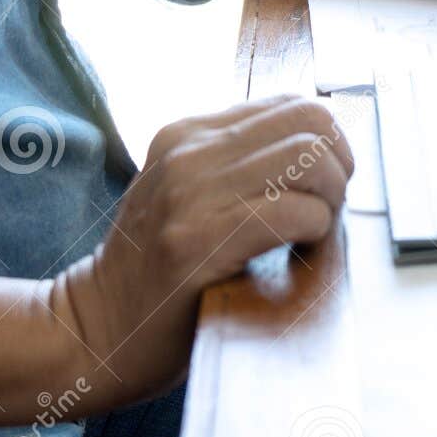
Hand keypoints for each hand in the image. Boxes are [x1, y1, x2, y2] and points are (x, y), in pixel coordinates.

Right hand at [56, 94, 352, 404]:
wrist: (96, 332)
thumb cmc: (161, 269)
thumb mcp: (190, 194)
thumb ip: (241, 163)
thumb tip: (326, 147)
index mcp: (188, 134)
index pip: (294, 105)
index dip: (330, 144)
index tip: (324, 186)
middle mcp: (187, 154)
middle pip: (311, 124)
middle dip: (340, 168)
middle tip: (327, 211)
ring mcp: (188, 195)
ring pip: (309, 160)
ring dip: (330, 201)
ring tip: (312, 234)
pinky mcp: (196, 242)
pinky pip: (294, 213)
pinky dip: (315, 231)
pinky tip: (297, 254)